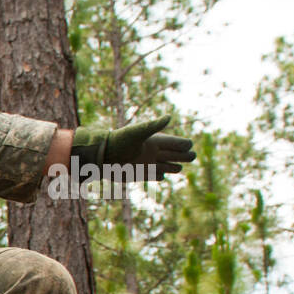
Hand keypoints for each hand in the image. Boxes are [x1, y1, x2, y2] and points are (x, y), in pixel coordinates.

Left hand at [71, 115, 194, 180]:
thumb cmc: (119, 141)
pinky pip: (157, 176)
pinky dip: (159, 176)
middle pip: (179, 155)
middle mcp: (155, 152)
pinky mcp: (142, 174)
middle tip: (190, 157)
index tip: (186, 147)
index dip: (185, 145)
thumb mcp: (137, 132)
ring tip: (173, 166)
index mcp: (157, 141)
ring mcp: (150, 164)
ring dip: (174, 167)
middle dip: (186, 156)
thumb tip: (169, 117)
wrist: (103, 156)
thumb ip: (153, 126)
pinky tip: (157, 174)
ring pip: (171, 167)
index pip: (180, 143)